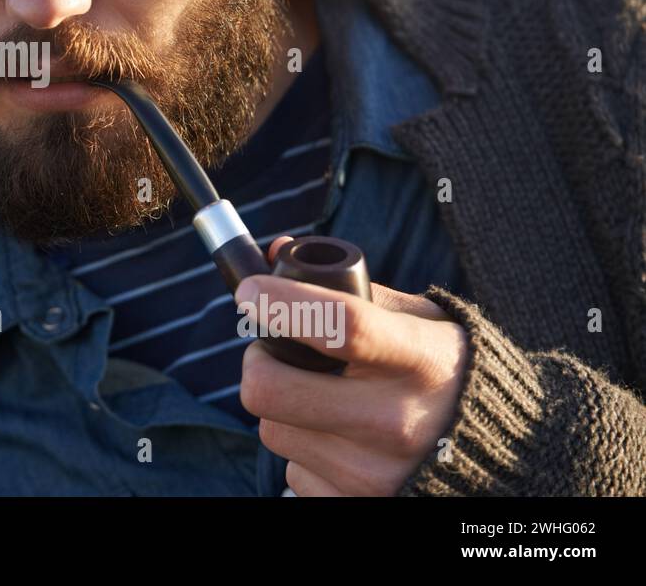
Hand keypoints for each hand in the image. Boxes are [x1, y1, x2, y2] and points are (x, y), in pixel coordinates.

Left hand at [238, 235, 469, 495]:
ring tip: (326, 397)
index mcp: (420, 361)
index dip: (282, 303)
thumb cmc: (447, 371)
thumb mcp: (418, 320)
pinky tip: (343, 438)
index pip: (337, 324)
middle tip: (274, 349)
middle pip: (270, 388)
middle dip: (258, 361)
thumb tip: (272, 253)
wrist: (507, 456)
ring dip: (285, 407)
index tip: (251, 290)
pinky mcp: (356, 505)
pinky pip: (292, 469)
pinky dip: (306, 448)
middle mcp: (397, 422)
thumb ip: (347, 288)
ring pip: (272, 427)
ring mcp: (374, 473)